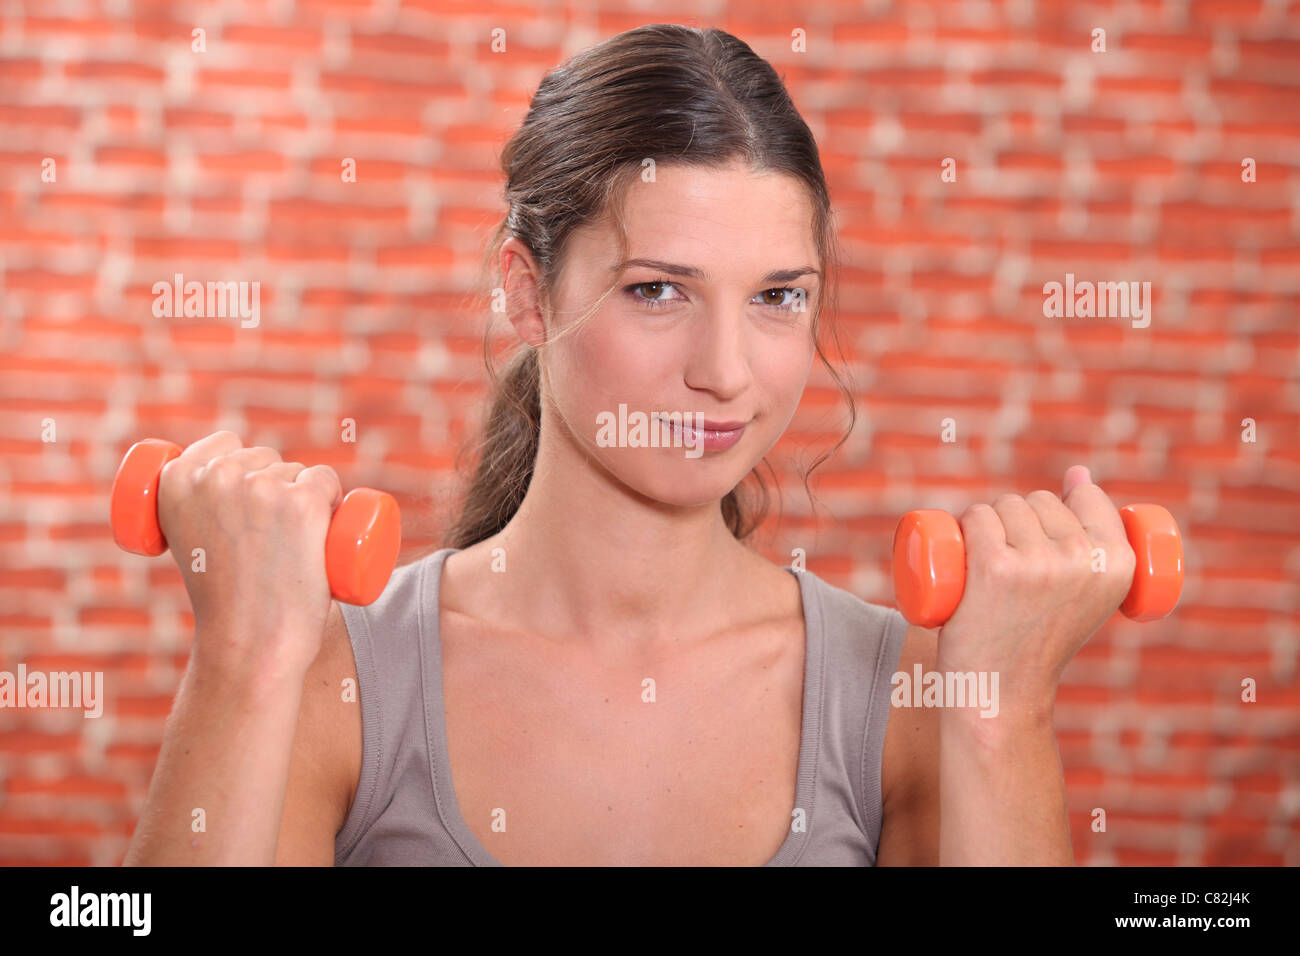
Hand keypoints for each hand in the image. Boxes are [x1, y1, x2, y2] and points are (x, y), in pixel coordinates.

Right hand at [156, 430, 343, 680]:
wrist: (249, 646)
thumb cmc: (225, 604)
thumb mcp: (192, 542)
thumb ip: (199, 508)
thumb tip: (222, 489)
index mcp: (176, 479)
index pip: (225, 444)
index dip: (243, 468)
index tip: (246, 506)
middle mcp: (216, 476)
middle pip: (266, 458)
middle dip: (276, 487)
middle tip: (268, 544)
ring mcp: (262, 487)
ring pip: (299, 472)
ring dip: (305, 499)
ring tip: (288, 552)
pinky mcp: (303, 503)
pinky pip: (327, 481)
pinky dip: (333, 501)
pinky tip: (321, 531)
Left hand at [934, 465, 1136, 716]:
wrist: (1000, 693)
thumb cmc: (1036, 637)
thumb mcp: (1083, 588)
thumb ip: (1091, 534)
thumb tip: (1078, 472)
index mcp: (1121, 564)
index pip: (1085, 496)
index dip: (1058, 514)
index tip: (1045, 554)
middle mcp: (1085, 560)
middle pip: (1037, 500)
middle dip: (1018, 522)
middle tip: (1013, 575)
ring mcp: (1039, 564)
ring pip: (1003, 505)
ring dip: (987, 525)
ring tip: (991, 575)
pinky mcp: (995, 568)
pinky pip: (976, 518)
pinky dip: (965, 529)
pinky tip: (969, 562)